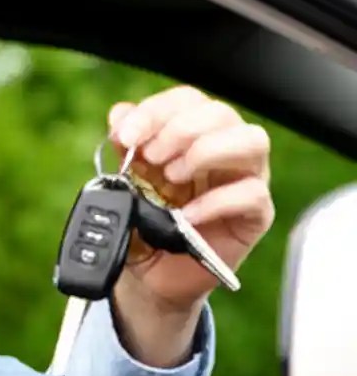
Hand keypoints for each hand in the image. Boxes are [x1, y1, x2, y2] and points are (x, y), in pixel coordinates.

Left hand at [108, 85, 273, 314]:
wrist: (149, 275)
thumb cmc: (144, 222)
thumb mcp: (126, 181)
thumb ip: (125, 146)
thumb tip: (120, 114)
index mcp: (194, 133)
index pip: (188, 100)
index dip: (156, 110)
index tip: (126, 135)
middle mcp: (225, 149)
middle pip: (221, 113)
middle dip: (180, 130)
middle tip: (151, 157)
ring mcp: (246, 179)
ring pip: (252, 141)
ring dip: (207, 151)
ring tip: (173, 177)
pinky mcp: (256, 215)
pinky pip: (252, 195)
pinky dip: (215, 201)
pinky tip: (185, 215)